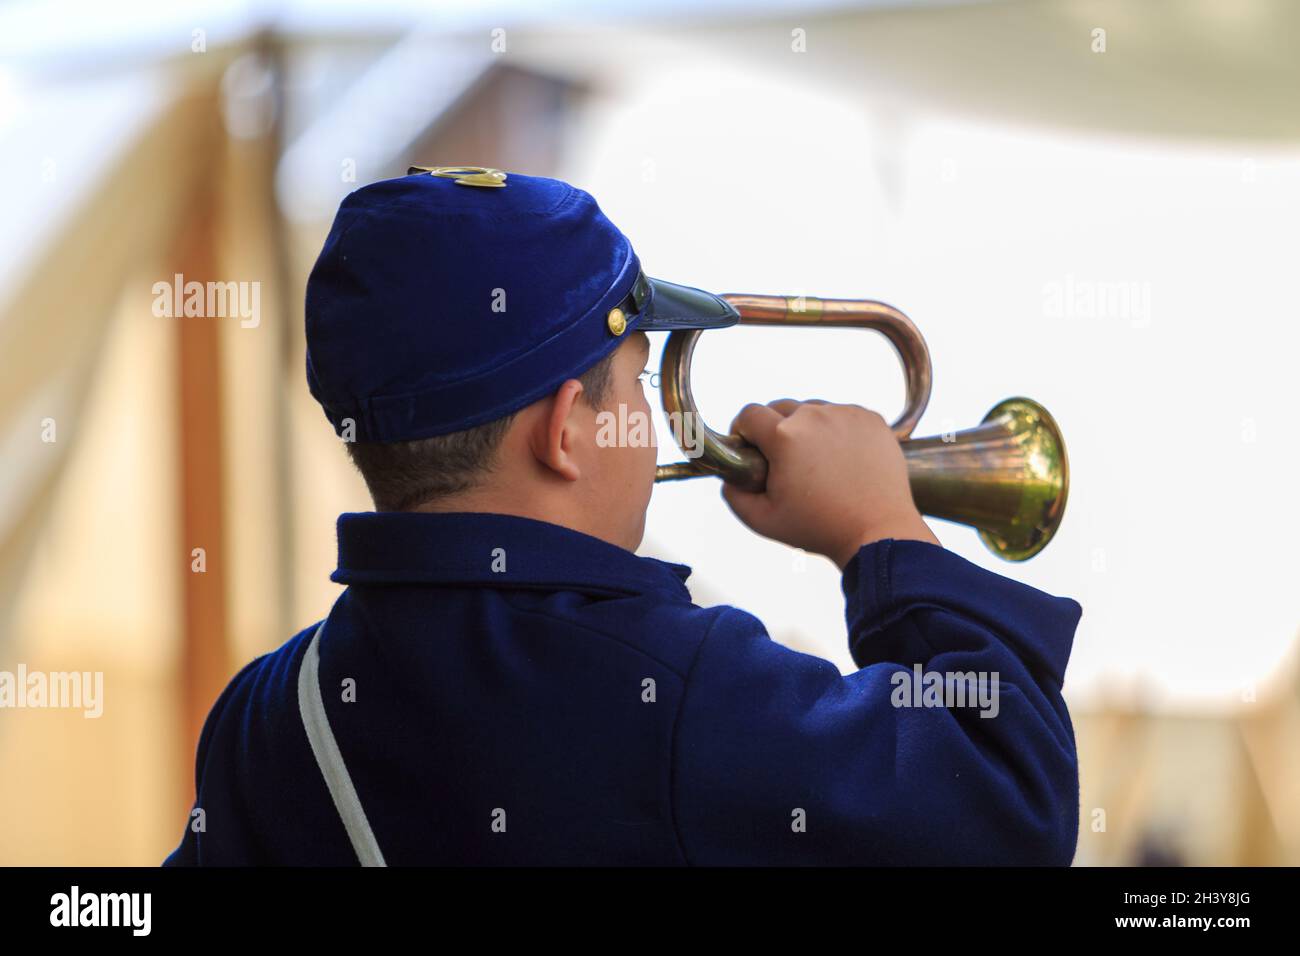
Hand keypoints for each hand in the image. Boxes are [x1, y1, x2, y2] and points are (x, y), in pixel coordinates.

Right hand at [720, 399, 939, 569]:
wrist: (878, 531)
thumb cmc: (820, 528)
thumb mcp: (762, 520)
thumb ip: (733, 496)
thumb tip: (729, 478)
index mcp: (784, 436)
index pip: (749, 414)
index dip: (743, 430)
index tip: (749, 447)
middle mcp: (815, 416)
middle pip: (780, 408)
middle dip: (774, 429)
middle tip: (783, 460)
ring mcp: (846, 414)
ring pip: (813, 410)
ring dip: (807, 428)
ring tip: (816, 461)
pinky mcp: (871, 418)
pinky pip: (842, 415)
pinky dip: (837, 430)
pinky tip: (841, 458)